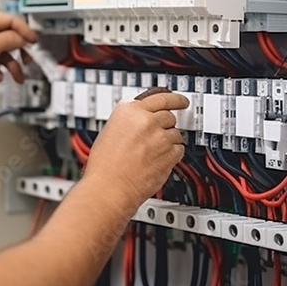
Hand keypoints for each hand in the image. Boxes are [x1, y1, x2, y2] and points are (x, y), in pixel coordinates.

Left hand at [0, 9, 37, 94]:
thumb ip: (11, 39)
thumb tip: (23, 38)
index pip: (11, 21)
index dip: (25, 32)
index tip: (34, 41)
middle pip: (10, 37)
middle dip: (19, 51)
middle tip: (27, 59)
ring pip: (6, 52)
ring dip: (12, 65)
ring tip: (16, 75)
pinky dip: (1, 70)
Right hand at [82, 92, 188, 210]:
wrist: (109, 187)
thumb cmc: (105, 165)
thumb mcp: (110, 131)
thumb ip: (130, 121)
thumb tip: (142, 120)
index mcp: (129, 110)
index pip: (160, 97)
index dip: (175, 99)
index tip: (181, 101)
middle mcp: (146, 120)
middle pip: (169, 116)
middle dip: (166, 126)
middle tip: (159, 135)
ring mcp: (159, 136)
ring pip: (176, 134)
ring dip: (168, 142)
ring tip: (152, 154)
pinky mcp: (169, 153)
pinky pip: (179, 150)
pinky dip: (172, 156)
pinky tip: (158, 161)